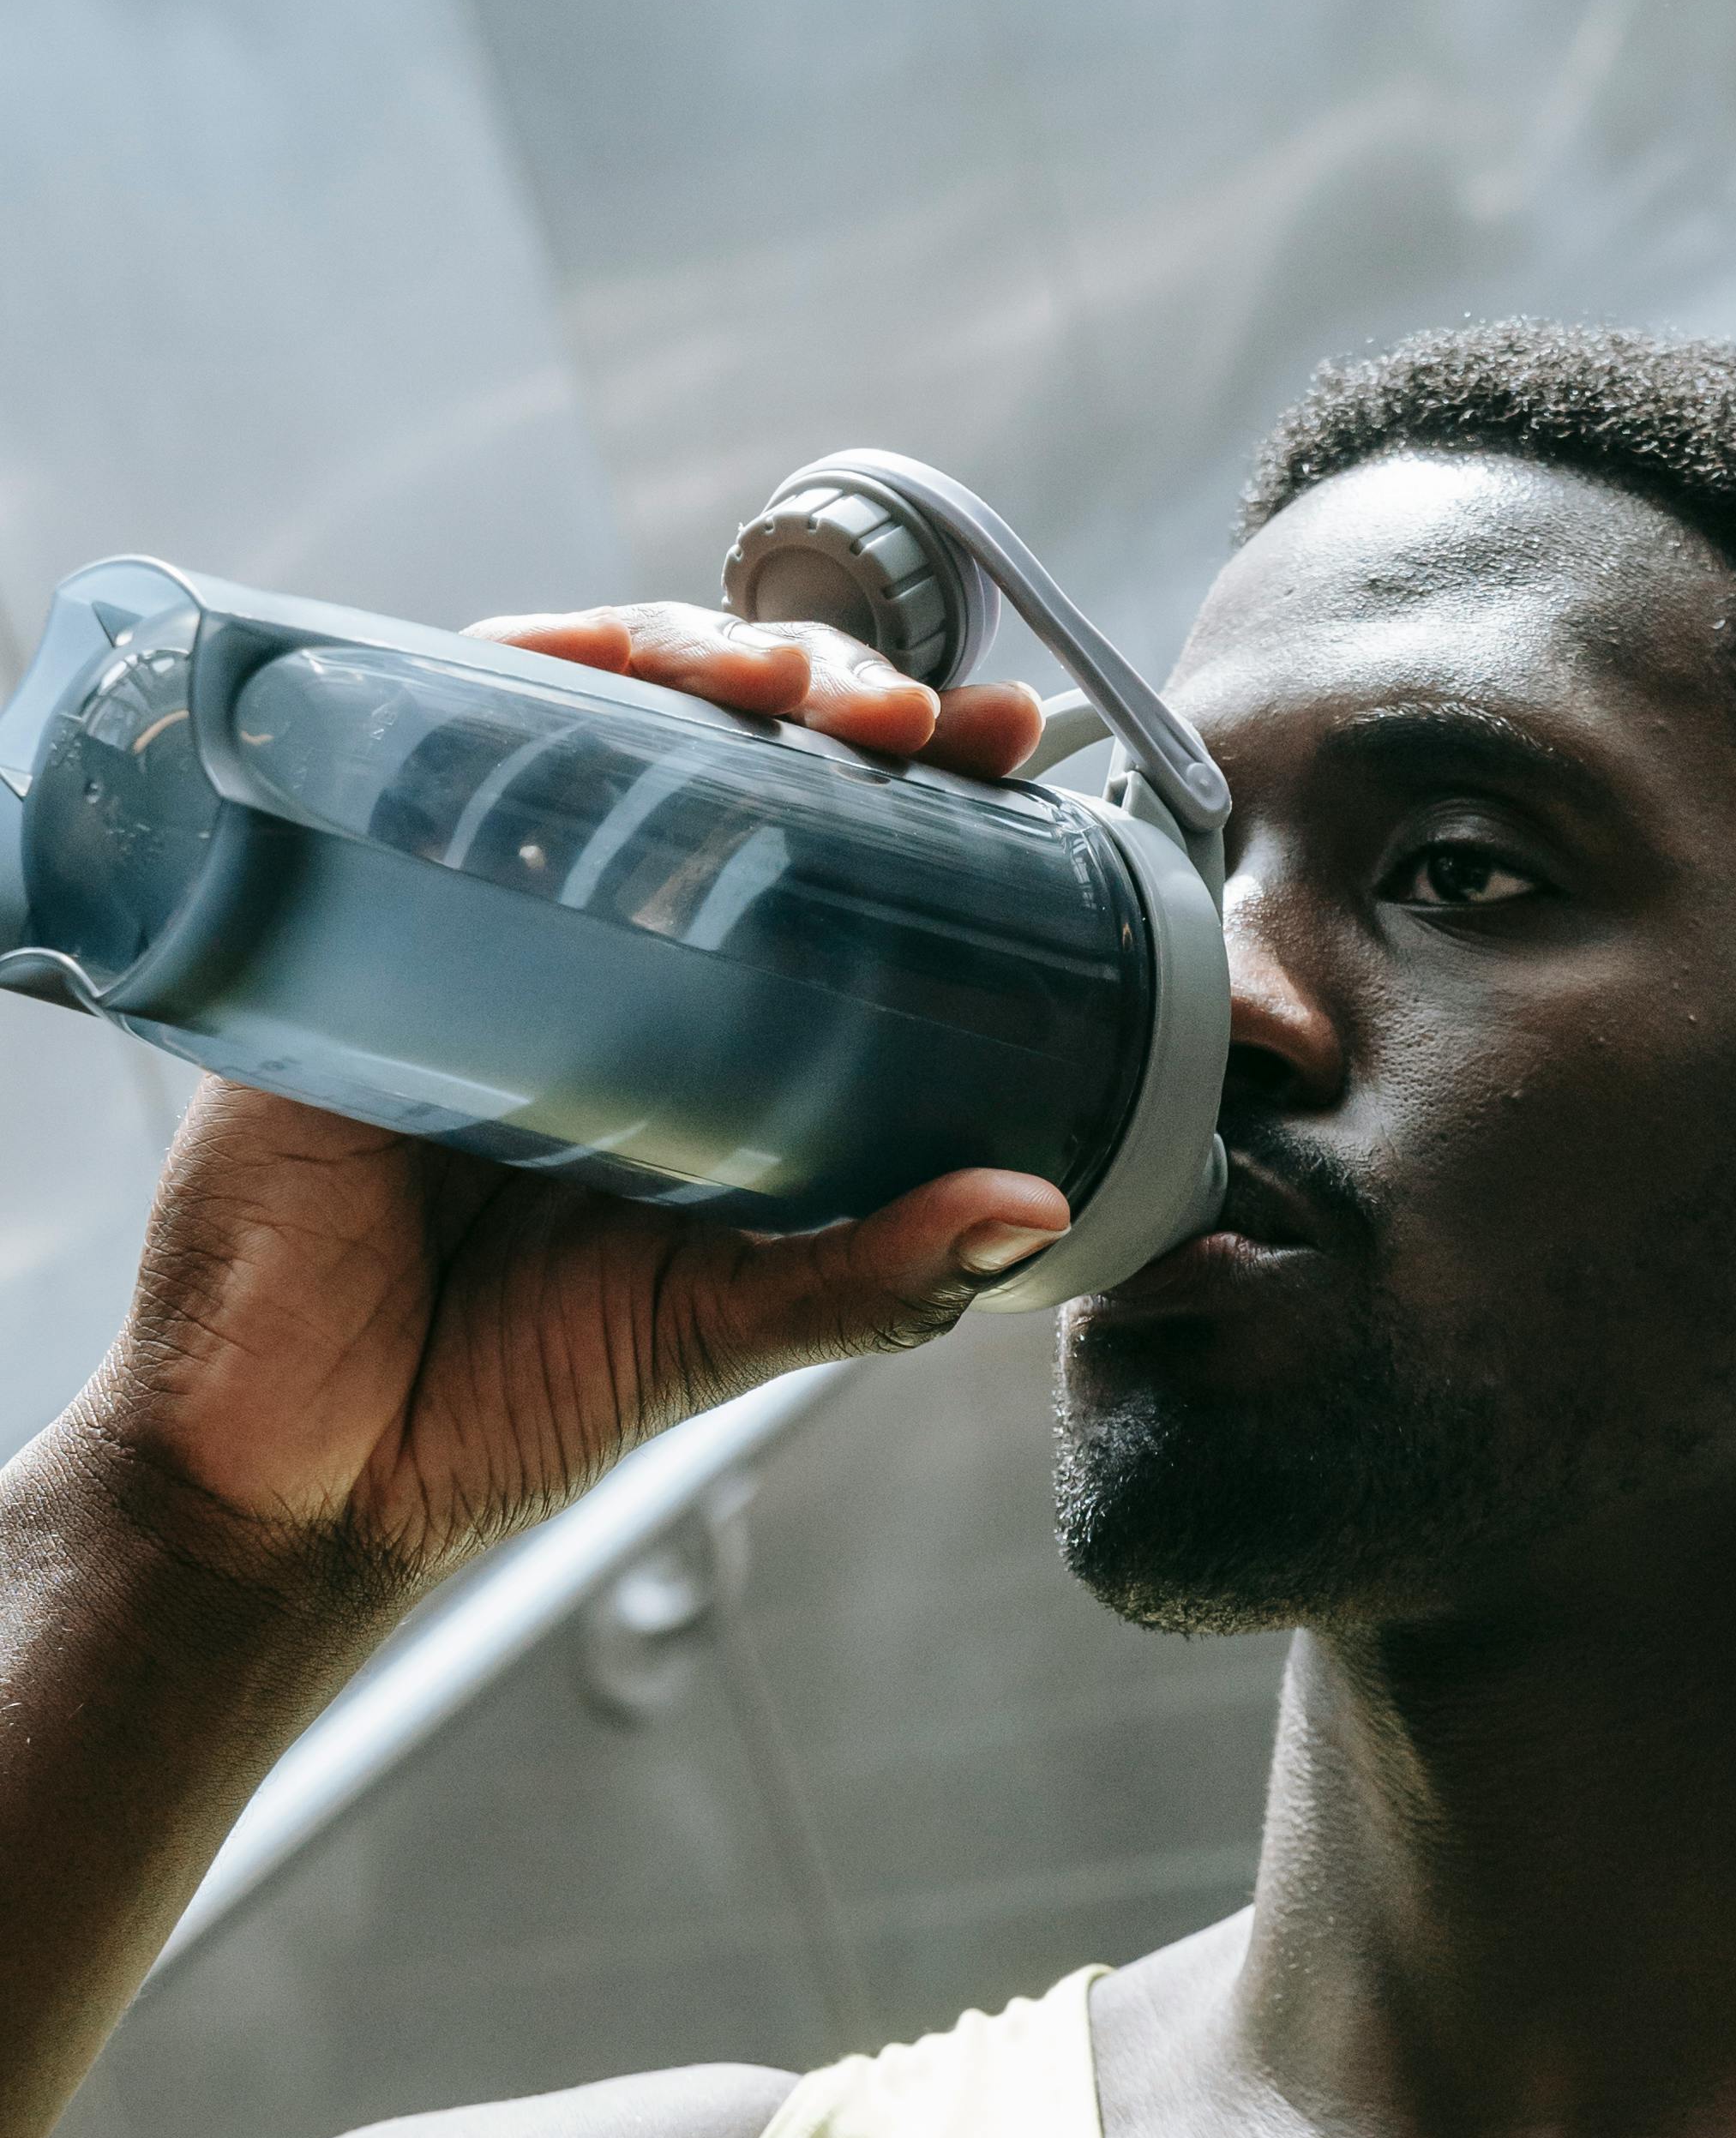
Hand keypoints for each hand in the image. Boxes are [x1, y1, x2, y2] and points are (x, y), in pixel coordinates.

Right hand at [75, 603, 1069, 1608]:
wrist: (298, 1483)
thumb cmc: (493, 1398)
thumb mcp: (718, 1324)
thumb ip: (873, 1276)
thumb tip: (1035, 1205)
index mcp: (677, 1017)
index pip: (807, 838)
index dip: (909, 770)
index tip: (1007, 746)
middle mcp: (571, 942)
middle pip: (698, 737)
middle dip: (822, 681)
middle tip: (918, 720)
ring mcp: (449, 917)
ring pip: (569, 709)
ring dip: (683, 654)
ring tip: (785, 686)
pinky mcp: (329, 924)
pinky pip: (402, 752)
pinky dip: (497, 680)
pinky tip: (585, 672)